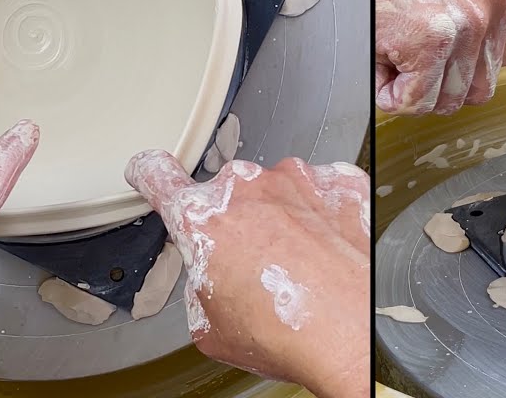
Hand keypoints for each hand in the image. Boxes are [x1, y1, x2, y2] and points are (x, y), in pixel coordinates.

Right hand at [126, 151, 369, 397]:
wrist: (355, 334)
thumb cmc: (286, 334)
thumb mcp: (209, 327)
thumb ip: (201, 283)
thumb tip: (216, 277)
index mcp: (202, 219)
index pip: (158, 176)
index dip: (150, 175)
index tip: (151, 171)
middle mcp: (245, 187)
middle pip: (230, 195)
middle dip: (238, 223)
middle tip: (259, 266)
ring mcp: (296, 178)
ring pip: (278, 191)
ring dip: (284, 218)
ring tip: (302, 266)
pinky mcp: (339, 181)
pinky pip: (322, 191)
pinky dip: (324, 215)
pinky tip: (330, 251)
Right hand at [376, 0, 505, 114]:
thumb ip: (480, 8)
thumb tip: (473, 62)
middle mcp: (494, 3)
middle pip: (479, 87)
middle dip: (440, 82)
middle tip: (409, 48)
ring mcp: (465, 22)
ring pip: (446, 99)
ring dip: (411, 85)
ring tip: (392, 41)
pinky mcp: (430, 39)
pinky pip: (413, 100)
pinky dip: (389, 90)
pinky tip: (380, 54)